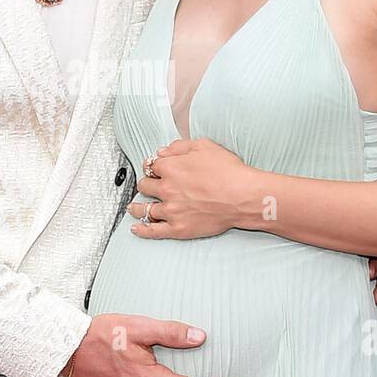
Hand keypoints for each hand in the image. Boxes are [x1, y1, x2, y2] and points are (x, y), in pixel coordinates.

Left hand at [127, 137, 255, 239]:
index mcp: (171, 168)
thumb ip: (179, 147)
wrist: (242, 197)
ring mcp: (171, 210)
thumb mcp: (204, 146)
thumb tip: (162, 151)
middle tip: (148, 185)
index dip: (154, 166)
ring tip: (133, 207)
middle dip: (146, 183)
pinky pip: (153, 230)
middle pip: (145, 185)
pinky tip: (135, 228)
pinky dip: (142, 229)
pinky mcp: (178, 228)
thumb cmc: (228, 172)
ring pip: (144, 208)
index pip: (152, 166)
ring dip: (136, 206)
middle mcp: (166, 189)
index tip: (155, 168)